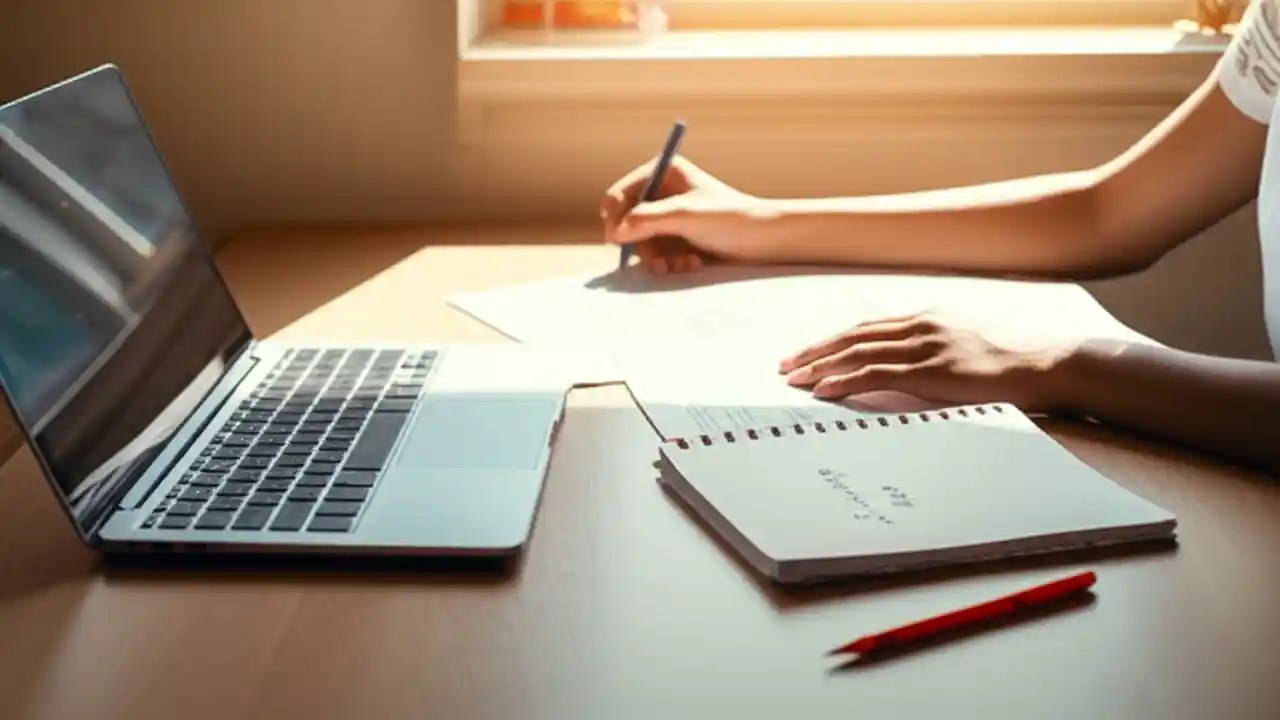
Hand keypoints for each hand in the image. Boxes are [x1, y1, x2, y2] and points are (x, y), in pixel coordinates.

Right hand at [600, 155, 777, 273]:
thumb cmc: (729, 219)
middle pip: (628, 221)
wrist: (764, 239)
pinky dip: (670, 261)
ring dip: (658, 258)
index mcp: (663, 172)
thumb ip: (647, 221)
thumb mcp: (684, 216)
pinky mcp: (678, 236)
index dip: (614, 217)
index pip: (622, 193)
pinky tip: (691, 263)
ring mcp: (670, 215)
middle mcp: (663, 191)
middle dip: (642, 245)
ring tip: (679, 266)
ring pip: (642, 241)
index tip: (615, 240)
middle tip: (656, 263)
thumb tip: (615, 232)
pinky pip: (658, 252)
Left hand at [778, 314, 1073, 410]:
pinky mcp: (932, 371)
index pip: (864, 328)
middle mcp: (920, 326)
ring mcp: (925, 346)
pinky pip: (876, 375)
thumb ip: (931, 350)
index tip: (804, 353)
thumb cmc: (1009, 363)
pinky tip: (823, 391)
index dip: (830, 340)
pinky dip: (844, 381)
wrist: (1046, 365)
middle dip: (815, 352)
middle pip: (852, 337)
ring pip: (857, 353)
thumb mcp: (964, 346)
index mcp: (925, 319)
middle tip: (785, 366)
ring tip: (794, 381)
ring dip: (820, 367)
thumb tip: (902, 366)